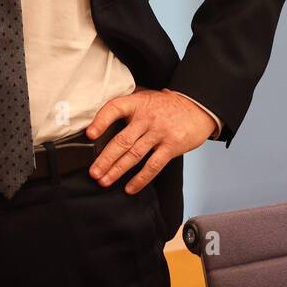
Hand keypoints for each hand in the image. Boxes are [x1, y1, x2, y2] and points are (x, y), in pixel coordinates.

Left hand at [84, 88, 217, 193]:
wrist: (197, 107)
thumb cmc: (166, 106)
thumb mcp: (146, 99)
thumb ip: (128, 109)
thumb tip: (102, 126)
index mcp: (137, 103)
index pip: (115, 109)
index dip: (101, 121)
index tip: (89, 135)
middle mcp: (147, 118)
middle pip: (122, 140)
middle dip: (105, 159)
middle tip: (94, 172)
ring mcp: (159, 133)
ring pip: (134, 155)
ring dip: (117, 170)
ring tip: (104, 181)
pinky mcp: (171, 146)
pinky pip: (153, 166)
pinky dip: (140, 179)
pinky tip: (129, 188)